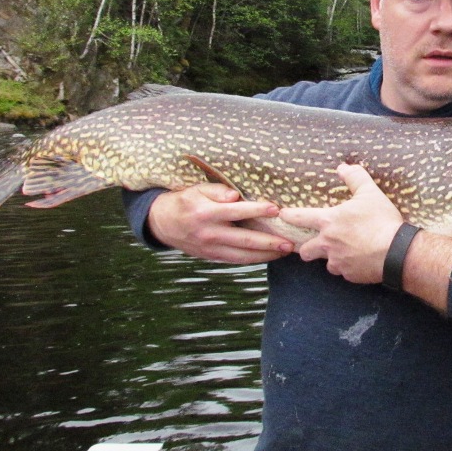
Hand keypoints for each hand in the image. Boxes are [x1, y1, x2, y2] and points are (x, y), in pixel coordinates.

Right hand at [148, 183, 294, 263]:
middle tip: (288, 243)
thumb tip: (234, 196)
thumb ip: (217, 191)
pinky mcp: (212, 257)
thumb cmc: (186, 201)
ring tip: (285, 252)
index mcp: (205, 213)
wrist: (163, 223)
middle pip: (243, 240)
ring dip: (265, 255)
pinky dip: (254, 259)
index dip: (257, 210)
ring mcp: (211, 248)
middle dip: (268, 242)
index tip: (276, 209)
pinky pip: (236, 260)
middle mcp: (209, 233)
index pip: (236, 211)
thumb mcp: (197, 190)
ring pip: (242, 255)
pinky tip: (269, 256)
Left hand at [277, 164, 402, 283]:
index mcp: (329, 221)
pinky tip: (360, 261)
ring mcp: (338, 261)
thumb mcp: (370, 193)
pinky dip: (349, 267)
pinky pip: (344, 272)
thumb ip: (355, 178)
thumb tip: (343, 167)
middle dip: (305, 249)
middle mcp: (328, 243)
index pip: (301, 218)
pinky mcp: (350, 275)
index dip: (289, 216)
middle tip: (311, 246)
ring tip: (343, 253)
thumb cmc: (381, 220)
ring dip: (331, 259)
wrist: (397, 252)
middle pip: (306, 251)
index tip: (282, 216)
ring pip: (327, 263)